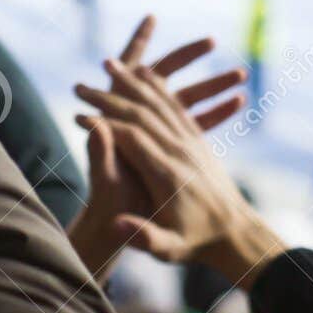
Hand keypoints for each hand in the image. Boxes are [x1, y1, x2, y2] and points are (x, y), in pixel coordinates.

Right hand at [67, 16, 249, 277]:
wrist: (236, 231)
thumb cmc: (197, 243)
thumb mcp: (170, 249)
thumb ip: (144, 237)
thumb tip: (115, 224)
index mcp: (167, 174)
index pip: (132, 138)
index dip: (103, 125)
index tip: (76, 116)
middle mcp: (179, 151)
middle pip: (141, 113)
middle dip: (108, 97)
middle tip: (78, 87)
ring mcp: (190, 142)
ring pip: (159, 102)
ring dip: (132, 81)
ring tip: (108, 63)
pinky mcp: (196, 139)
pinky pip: (175, 105)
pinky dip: (157, 86)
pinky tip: (145, 73)